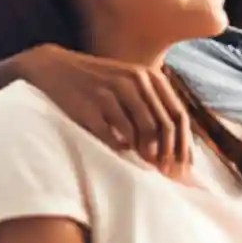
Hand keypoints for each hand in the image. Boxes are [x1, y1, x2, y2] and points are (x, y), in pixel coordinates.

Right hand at [13, 44, 191, 176]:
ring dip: (146, 154)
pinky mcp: (89, 106)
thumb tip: (177, 143)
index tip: (185, 166)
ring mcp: (110, 93)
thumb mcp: (131, 83)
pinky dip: (121, 148)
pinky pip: (112, 135)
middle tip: (167, 174)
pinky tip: (122, 152)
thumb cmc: (99, 82)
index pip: (177, 114)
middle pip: (162, 126)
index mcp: (149, 76)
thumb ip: (153, 105)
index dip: (184, 143)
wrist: (56, 68)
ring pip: (140, 132)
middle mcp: (134, 82)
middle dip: (168, 154)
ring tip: (148, 167)